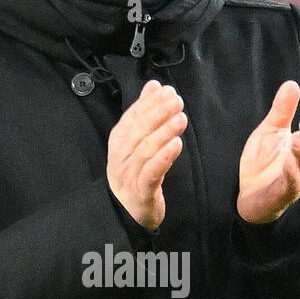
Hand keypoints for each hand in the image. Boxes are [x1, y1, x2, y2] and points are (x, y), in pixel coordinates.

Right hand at [107, 79, 187, 230]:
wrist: (129, 213)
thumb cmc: (136, 174)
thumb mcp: (137, 142)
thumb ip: (144, 113)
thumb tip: (153, 86)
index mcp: (118, 142)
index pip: (132, 117)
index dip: (148, 103)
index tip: (166, 90)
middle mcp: (120, 157)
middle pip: (138, 131)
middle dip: (158, 113)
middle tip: (177, 101)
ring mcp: (128, 175)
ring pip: (145, 150)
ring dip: (164, 132)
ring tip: (181, 119)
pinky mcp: (140, 192)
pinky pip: (152, 172)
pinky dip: (164, 157)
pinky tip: (177, 145)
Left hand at [236, 82, 299, 224]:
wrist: (247, 193)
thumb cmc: (262, 162)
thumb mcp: (269, 131)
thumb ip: (281, 110)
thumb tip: (292, 83)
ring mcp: (296, 179)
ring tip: (296, 138)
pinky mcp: (283, 194)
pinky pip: (293, 185)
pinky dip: (292, 173)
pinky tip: (287, 160)